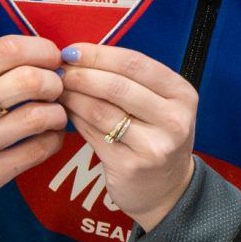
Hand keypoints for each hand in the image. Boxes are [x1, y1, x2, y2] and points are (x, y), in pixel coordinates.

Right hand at [0, 36, 66, 235]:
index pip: (5, 50)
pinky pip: (35, 153)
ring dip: (57, 113)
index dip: (40, 49)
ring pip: (37, 117)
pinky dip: (52, 141)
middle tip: (56, 89)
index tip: (51, 57)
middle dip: (54, 81)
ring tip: (55, 115)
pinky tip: (49, 139)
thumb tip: (28, 60)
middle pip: (28, 80)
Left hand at [55, 43, 197, 230]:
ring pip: (101, 110)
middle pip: (117, 86)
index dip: (98, 54)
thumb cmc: (156, 137)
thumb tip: (77, 58)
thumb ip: (129, 81)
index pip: (135, 63)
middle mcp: (174, 119)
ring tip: (57, 89)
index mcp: (182, 94)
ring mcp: (154, 145)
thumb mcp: (159, 106)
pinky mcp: (131, 165)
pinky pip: (93, 134)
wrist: (167, 190)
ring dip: (73, 96)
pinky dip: (75, 118)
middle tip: (59, 71)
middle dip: (81, 74)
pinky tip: (66, 111)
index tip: (71, 51)